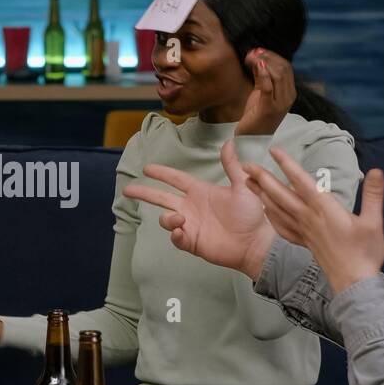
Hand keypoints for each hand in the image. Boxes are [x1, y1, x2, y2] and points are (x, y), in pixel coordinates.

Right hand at [123, 139, 275, 278]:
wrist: (256, 242)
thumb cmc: (252, 214)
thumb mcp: (242, 186)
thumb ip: (232, 166)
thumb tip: (229, 142)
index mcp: (200, 191)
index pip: (176, 179)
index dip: (162, 173)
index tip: (147, 168)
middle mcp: (192, 207)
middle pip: (161, 198)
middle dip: (144, 193)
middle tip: (127, 190)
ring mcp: (191, 225)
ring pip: (166, 219)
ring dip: (167, 218)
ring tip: (178, 220)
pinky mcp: (193, 242)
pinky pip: (176, 238)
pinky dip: (175, 235)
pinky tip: (180, 231)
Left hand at [236, 49, 295, 135]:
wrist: (251, 138)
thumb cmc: (256, 115)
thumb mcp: (260, 93)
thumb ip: (262, 77)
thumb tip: (258, 59)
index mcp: (289, 92)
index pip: (286, 67)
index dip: (272, 56)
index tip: (257, 51)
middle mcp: (288, 97)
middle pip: (283, 68)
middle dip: (267, 57)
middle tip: (251, 53)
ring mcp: (280, 104)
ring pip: (278, 75)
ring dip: (262, 62)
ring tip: (249, 58)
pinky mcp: (268, 109)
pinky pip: (268, 87)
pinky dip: (263, 73)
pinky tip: (255, 66)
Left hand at [242, 146, 383, 293]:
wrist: (353, 283)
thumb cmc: (365, 252)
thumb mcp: (374, 222)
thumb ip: (373, 195)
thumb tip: (377, 170)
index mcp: (324, 209)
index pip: (302, 181)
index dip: (287, 165)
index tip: (274, 151)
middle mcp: (309, 218)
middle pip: (281, 194)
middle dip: (263, 178)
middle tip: (246, 165)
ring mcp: (303, 231)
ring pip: (277, 209)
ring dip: (261, 194)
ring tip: (248, 182)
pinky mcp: (303, 243)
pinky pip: (282, 227)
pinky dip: (272, 216)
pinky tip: (267, 211)